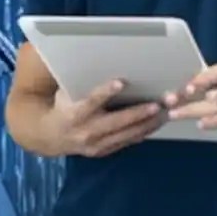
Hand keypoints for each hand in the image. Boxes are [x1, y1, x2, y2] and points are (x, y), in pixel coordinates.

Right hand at [46, 80, 167, 157]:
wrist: (50, 136)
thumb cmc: (62, 106)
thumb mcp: (65, 94)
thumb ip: (82, 85)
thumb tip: (103, 64)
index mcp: (74, 114)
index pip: (91, 101)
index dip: (105, 92)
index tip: (121, 82)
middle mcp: (86, 131)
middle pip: (117, 122)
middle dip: (139, 113)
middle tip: (158, 104)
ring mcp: (96, 145)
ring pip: (127, 134)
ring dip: (148, 124)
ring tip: (166, 112)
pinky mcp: (104, 151)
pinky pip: (128, 141)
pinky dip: (143, 132)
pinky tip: (157, 122)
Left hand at [164, 63, 216, 153]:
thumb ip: (198, 95)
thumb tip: (169, 97)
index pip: (215, 71)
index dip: (198, 79)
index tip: (182, 89)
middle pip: (215, 86)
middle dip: (190, 95)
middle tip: (172, 102)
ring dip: (197, 108)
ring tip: (179, 114)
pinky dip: (216, 120)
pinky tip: (202, 124)